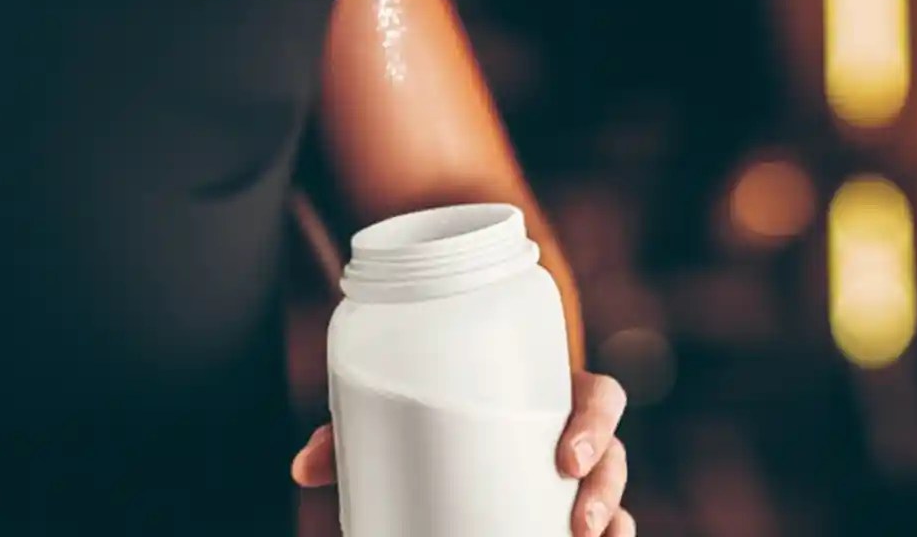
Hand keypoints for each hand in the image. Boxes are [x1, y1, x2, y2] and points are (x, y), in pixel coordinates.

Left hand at [290, 371, 633, 536]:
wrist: (438, 438)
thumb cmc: (430, 414)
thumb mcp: (401, 415)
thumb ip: (355, 435)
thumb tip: (301, 470)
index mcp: (546, 393)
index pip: (599, 395)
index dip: (597, 422)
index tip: (566, 456)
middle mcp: (571, 433)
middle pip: (615, 451)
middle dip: (605, 486)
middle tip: (576, 519)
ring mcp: (577, 475)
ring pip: (615, 496)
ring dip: (610, 520)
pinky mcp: (569, 510)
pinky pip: (609, 527)